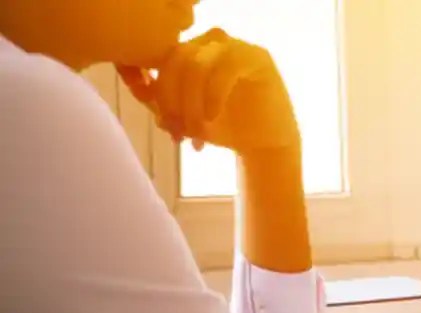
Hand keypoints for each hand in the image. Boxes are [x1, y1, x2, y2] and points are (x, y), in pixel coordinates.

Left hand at [117, 28, 300, 155]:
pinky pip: (224, 70)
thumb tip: (140, 88)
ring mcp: (234, 46)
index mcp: (189, 51)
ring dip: (192, 103)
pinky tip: (214, 117)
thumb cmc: (223, 129)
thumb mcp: (182, 116)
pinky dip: (213, 96)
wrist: (265, 146)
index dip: (157, 92)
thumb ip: (159, 102)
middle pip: (176, 61)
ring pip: (196, 65)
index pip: (161, 60)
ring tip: (198, 134)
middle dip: (173, 102)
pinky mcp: (256, 57)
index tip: (164, 125)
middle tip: (178, 134)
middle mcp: (210, 42)